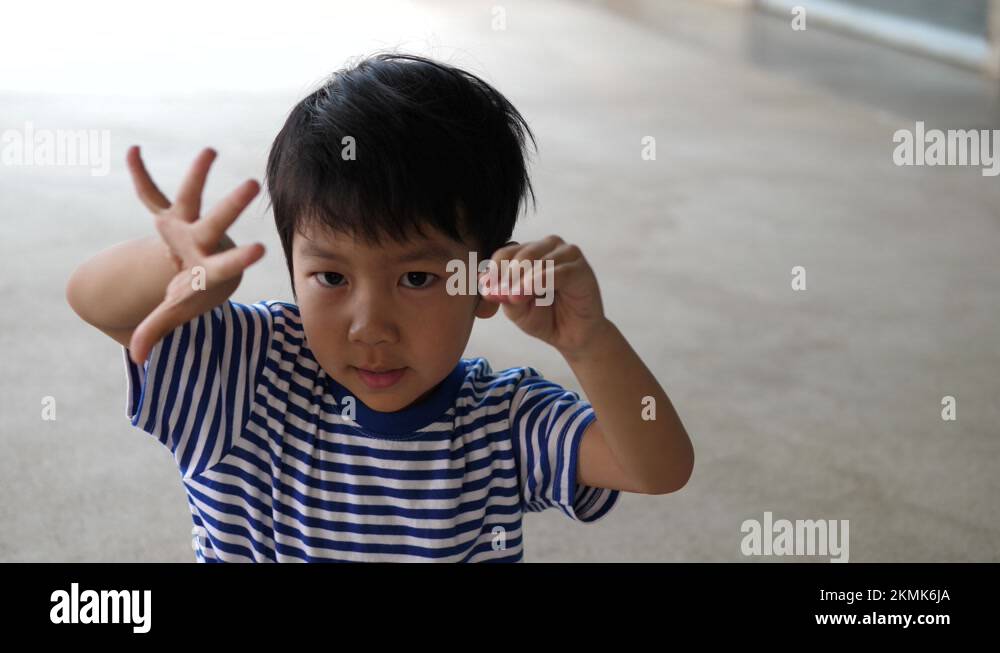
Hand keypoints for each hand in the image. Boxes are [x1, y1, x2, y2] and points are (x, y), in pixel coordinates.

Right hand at [125, 146, 265, 363]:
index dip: (241, 258)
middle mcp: (202, 242)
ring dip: (198, 174)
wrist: (197, 271)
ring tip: (210, 149)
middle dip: (232, 204)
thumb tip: (137, 359)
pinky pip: (150, 193)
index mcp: (207, 269)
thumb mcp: (175, 311)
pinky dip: (139, 175)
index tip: (261, 248)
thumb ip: (158, 330)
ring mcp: (187, 225)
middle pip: (216, 221)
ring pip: (191, 196)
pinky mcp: (169, 214)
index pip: (226, 264)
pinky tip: (131, 150)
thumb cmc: (190, 292)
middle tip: (252, 183)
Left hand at [479, 235, 610, 356]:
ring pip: (538, 260)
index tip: (487, 292)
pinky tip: (528, 291)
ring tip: (513, 298)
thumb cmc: (545, 318)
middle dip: (507, 277)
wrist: (572, 337)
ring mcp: (566, 254)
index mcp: (529, 253)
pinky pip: (558, 271)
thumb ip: (502, 293)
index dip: (493, 272)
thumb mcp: (515, 308)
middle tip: (500, 296)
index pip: (505, 254)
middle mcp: (547, 247)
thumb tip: (485, 283)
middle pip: (520, 254)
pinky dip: (540, 280)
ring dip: (522, 280)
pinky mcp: (581, 268)